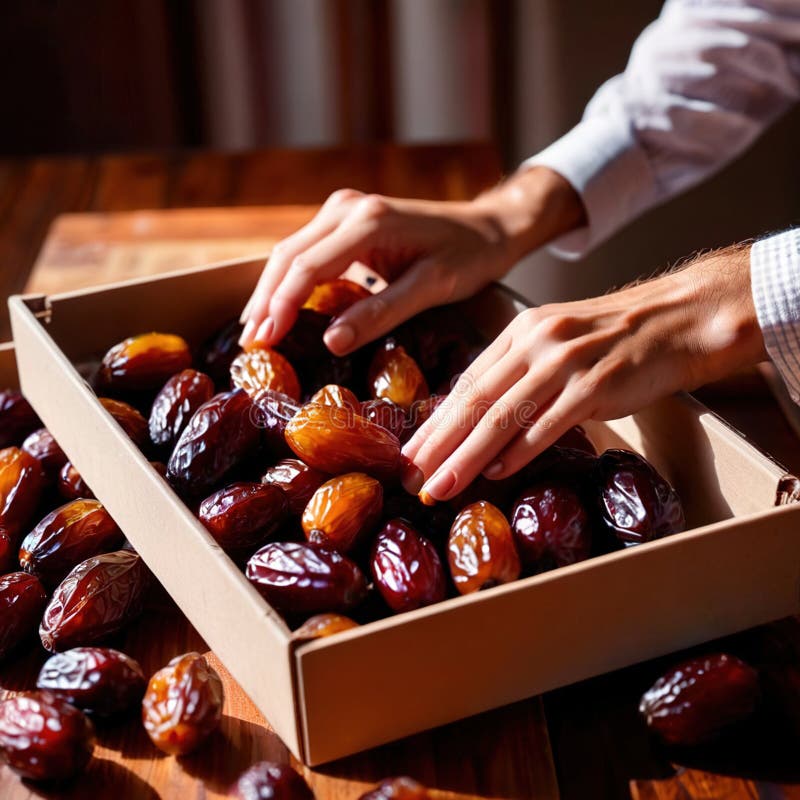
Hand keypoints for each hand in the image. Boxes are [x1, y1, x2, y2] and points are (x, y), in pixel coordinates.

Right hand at [239, 167, 583, 353]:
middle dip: (265, 302)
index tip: (264, 343)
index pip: (306, 268)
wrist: (487, 227)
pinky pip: (308, 251)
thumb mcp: (431, 287)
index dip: (280, 307)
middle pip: (288, 257)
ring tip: (256, 331)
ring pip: (291, 253)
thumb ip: (381, 312)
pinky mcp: (347, 220)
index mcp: (367, 222)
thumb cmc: (468, 257)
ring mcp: (345, 210)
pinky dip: (290, 281)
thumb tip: (331, 341)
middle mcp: (348, 209)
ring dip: (272, 291)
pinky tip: (281, 308)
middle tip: (250, 346)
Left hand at [402, 244, 765, 500]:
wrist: (678, 319)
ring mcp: (566, 362)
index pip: (467, 382)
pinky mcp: (598, 384)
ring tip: (439, 485)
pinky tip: (497, 472)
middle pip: (475, 400)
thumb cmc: (615, 339)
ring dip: (468, 456)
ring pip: (505, 415)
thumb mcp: (557, 344)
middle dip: (437, 443)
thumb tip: (480, 422)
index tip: (409, 453)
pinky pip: (550, 422)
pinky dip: (521, 450)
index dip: (435, 421)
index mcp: (521, 332)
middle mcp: (536, 343)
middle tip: (408, 476)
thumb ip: (518, 374)